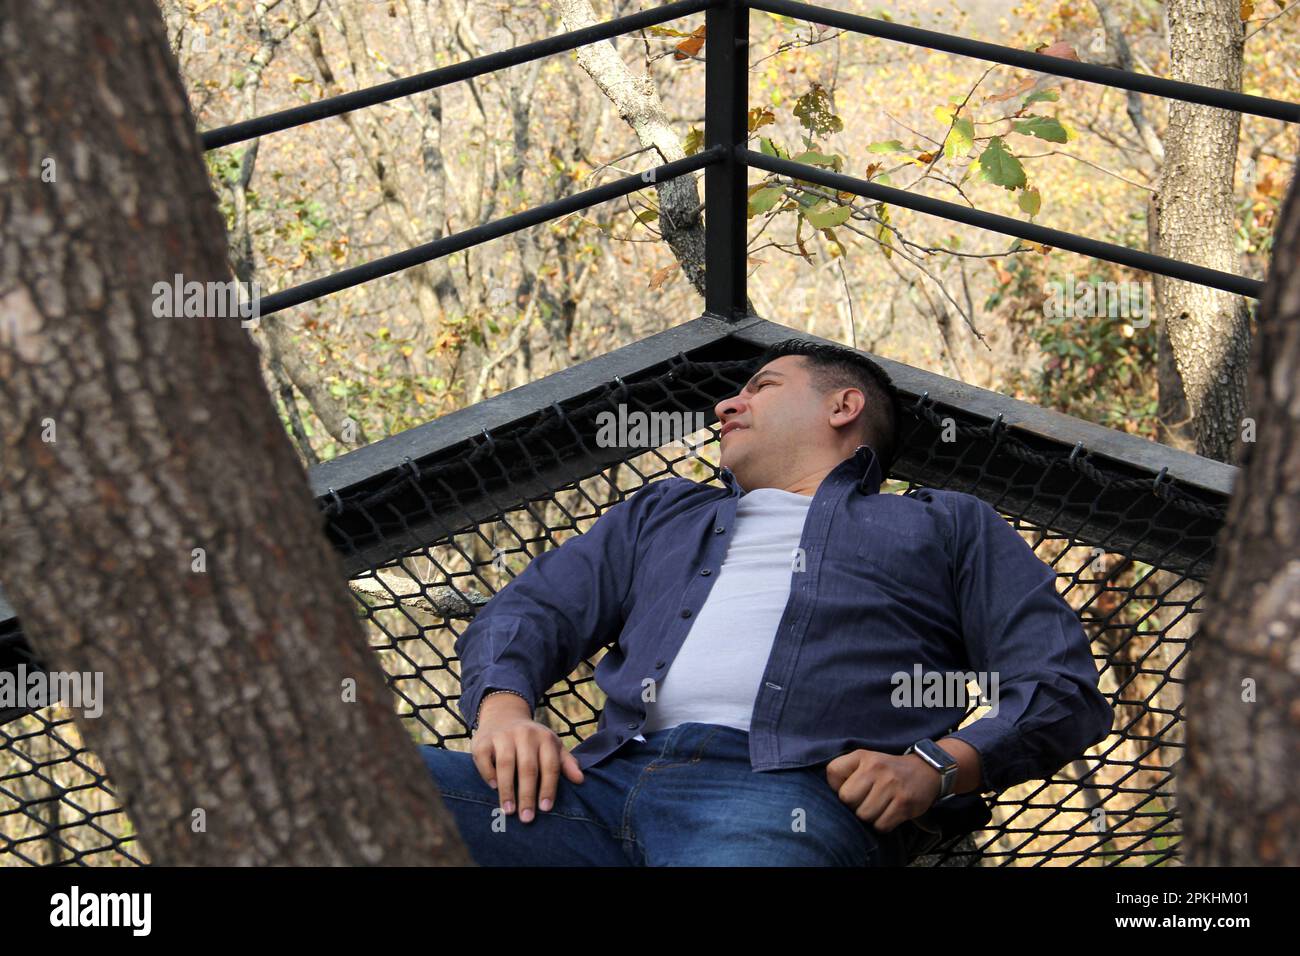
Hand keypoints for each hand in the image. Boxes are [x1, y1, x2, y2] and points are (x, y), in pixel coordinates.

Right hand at [471, 701, 583, 824]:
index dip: (548, 788)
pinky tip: (493, 787)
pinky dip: (488, 774)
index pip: (550, 766)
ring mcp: (503, 736)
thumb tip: (580, 780)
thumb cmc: (532, 740)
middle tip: (527, 818)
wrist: (504, 716)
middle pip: (528, 768)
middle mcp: (525, 734)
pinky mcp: (483, 740)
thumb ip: (566, 763)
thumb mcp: (552, 746)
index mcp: (545, 738)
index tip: (546, 808)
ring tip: (509, 811)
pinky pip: (485, 759)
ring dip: (507, 789)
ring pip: (505, 764)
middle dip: (527, 795)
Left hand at [825, 748, 941, 832]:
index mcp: (863, 756)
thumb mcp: (865, 760)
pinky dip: (882, 824)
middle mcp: (877, 768)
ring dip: (869, 817)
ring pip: (864, 815)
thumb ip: (845, 771)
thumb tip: (831, 794)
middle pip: (847, 799)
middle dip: (854, 805)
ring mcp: (891, 786)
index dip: (837, 786)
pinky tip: (889, 814)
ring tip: (878, 807)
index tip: (850, 788)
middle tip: (866, 801)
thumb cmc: (887, 771)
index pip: (833, 772)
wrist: (925, 772)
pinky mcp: (904, 803)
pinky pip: (881, 825)